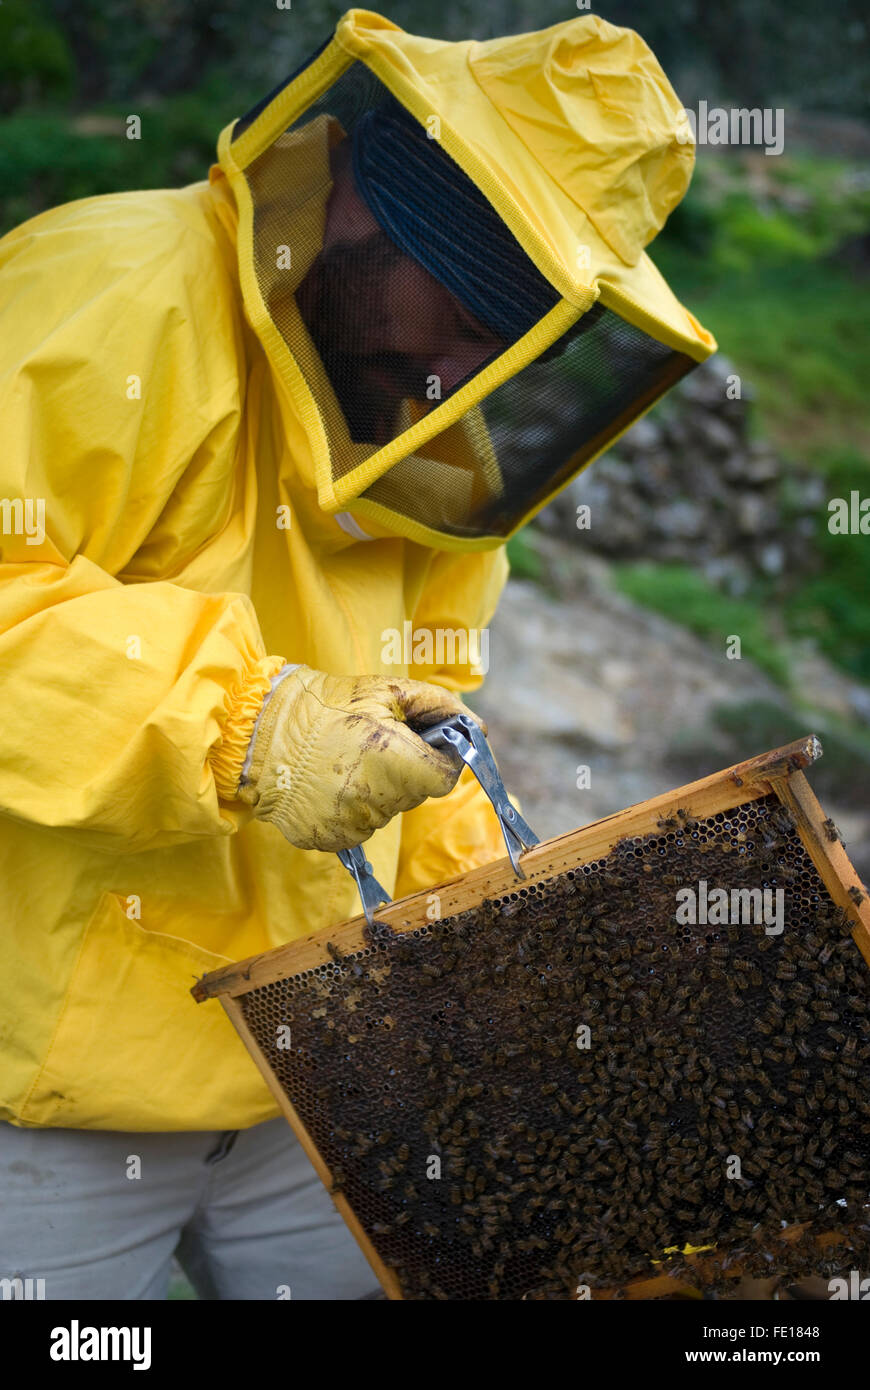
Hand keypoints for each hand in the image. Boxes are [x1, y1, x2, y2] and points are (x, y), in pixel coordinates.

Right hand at [238, 665, 483, 850]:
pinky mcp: (325, 839)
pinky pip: (355, 828)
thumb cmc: (327, 705)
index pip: (444, 778)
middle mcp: (374, 802)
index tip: (419, 743)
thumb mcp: (387, 691)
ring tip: (343, 762)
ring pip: (384, 812)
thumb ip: (440, 706)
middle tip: (373, 745)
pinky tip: (328, 784)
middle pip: (414, 795)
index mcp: (394, 762)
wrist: (259, 729)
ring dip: (376, 791)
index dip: (438, 758)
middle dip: (405, 771)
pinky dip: (349, 809)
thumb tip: (479, 728)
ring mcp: (347, 825)